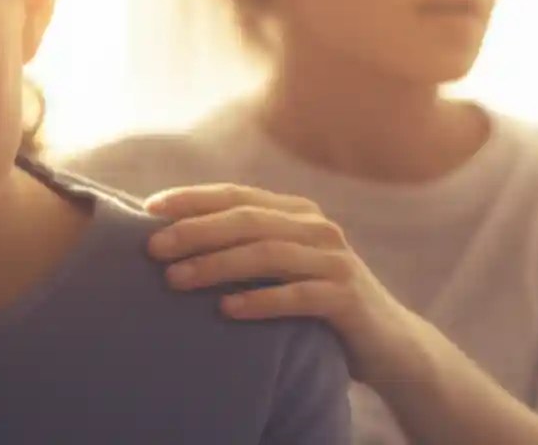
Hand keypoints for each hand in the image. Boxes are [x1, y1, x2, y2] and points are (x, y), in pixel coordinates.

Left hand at [144, 184, 425, 385]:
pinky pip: (297, 296)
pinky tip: (226, 310)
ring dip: (217, 265)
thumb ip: (247, 244)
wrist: (389, 343)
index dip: (192, 198)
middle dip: (196, 231)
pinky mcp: (346, 297)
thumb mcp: (285, 265)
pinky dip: (259, 301)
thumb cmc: (319, 302)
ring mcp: (335, 260)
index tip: (148, 209)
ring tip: (175, 280)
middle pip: (248, 220)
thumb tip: (173, 239)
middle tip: (153, 248)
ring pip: (267, 254)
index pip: (237, 195)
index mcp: (297, 212)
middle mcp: (317, 227)